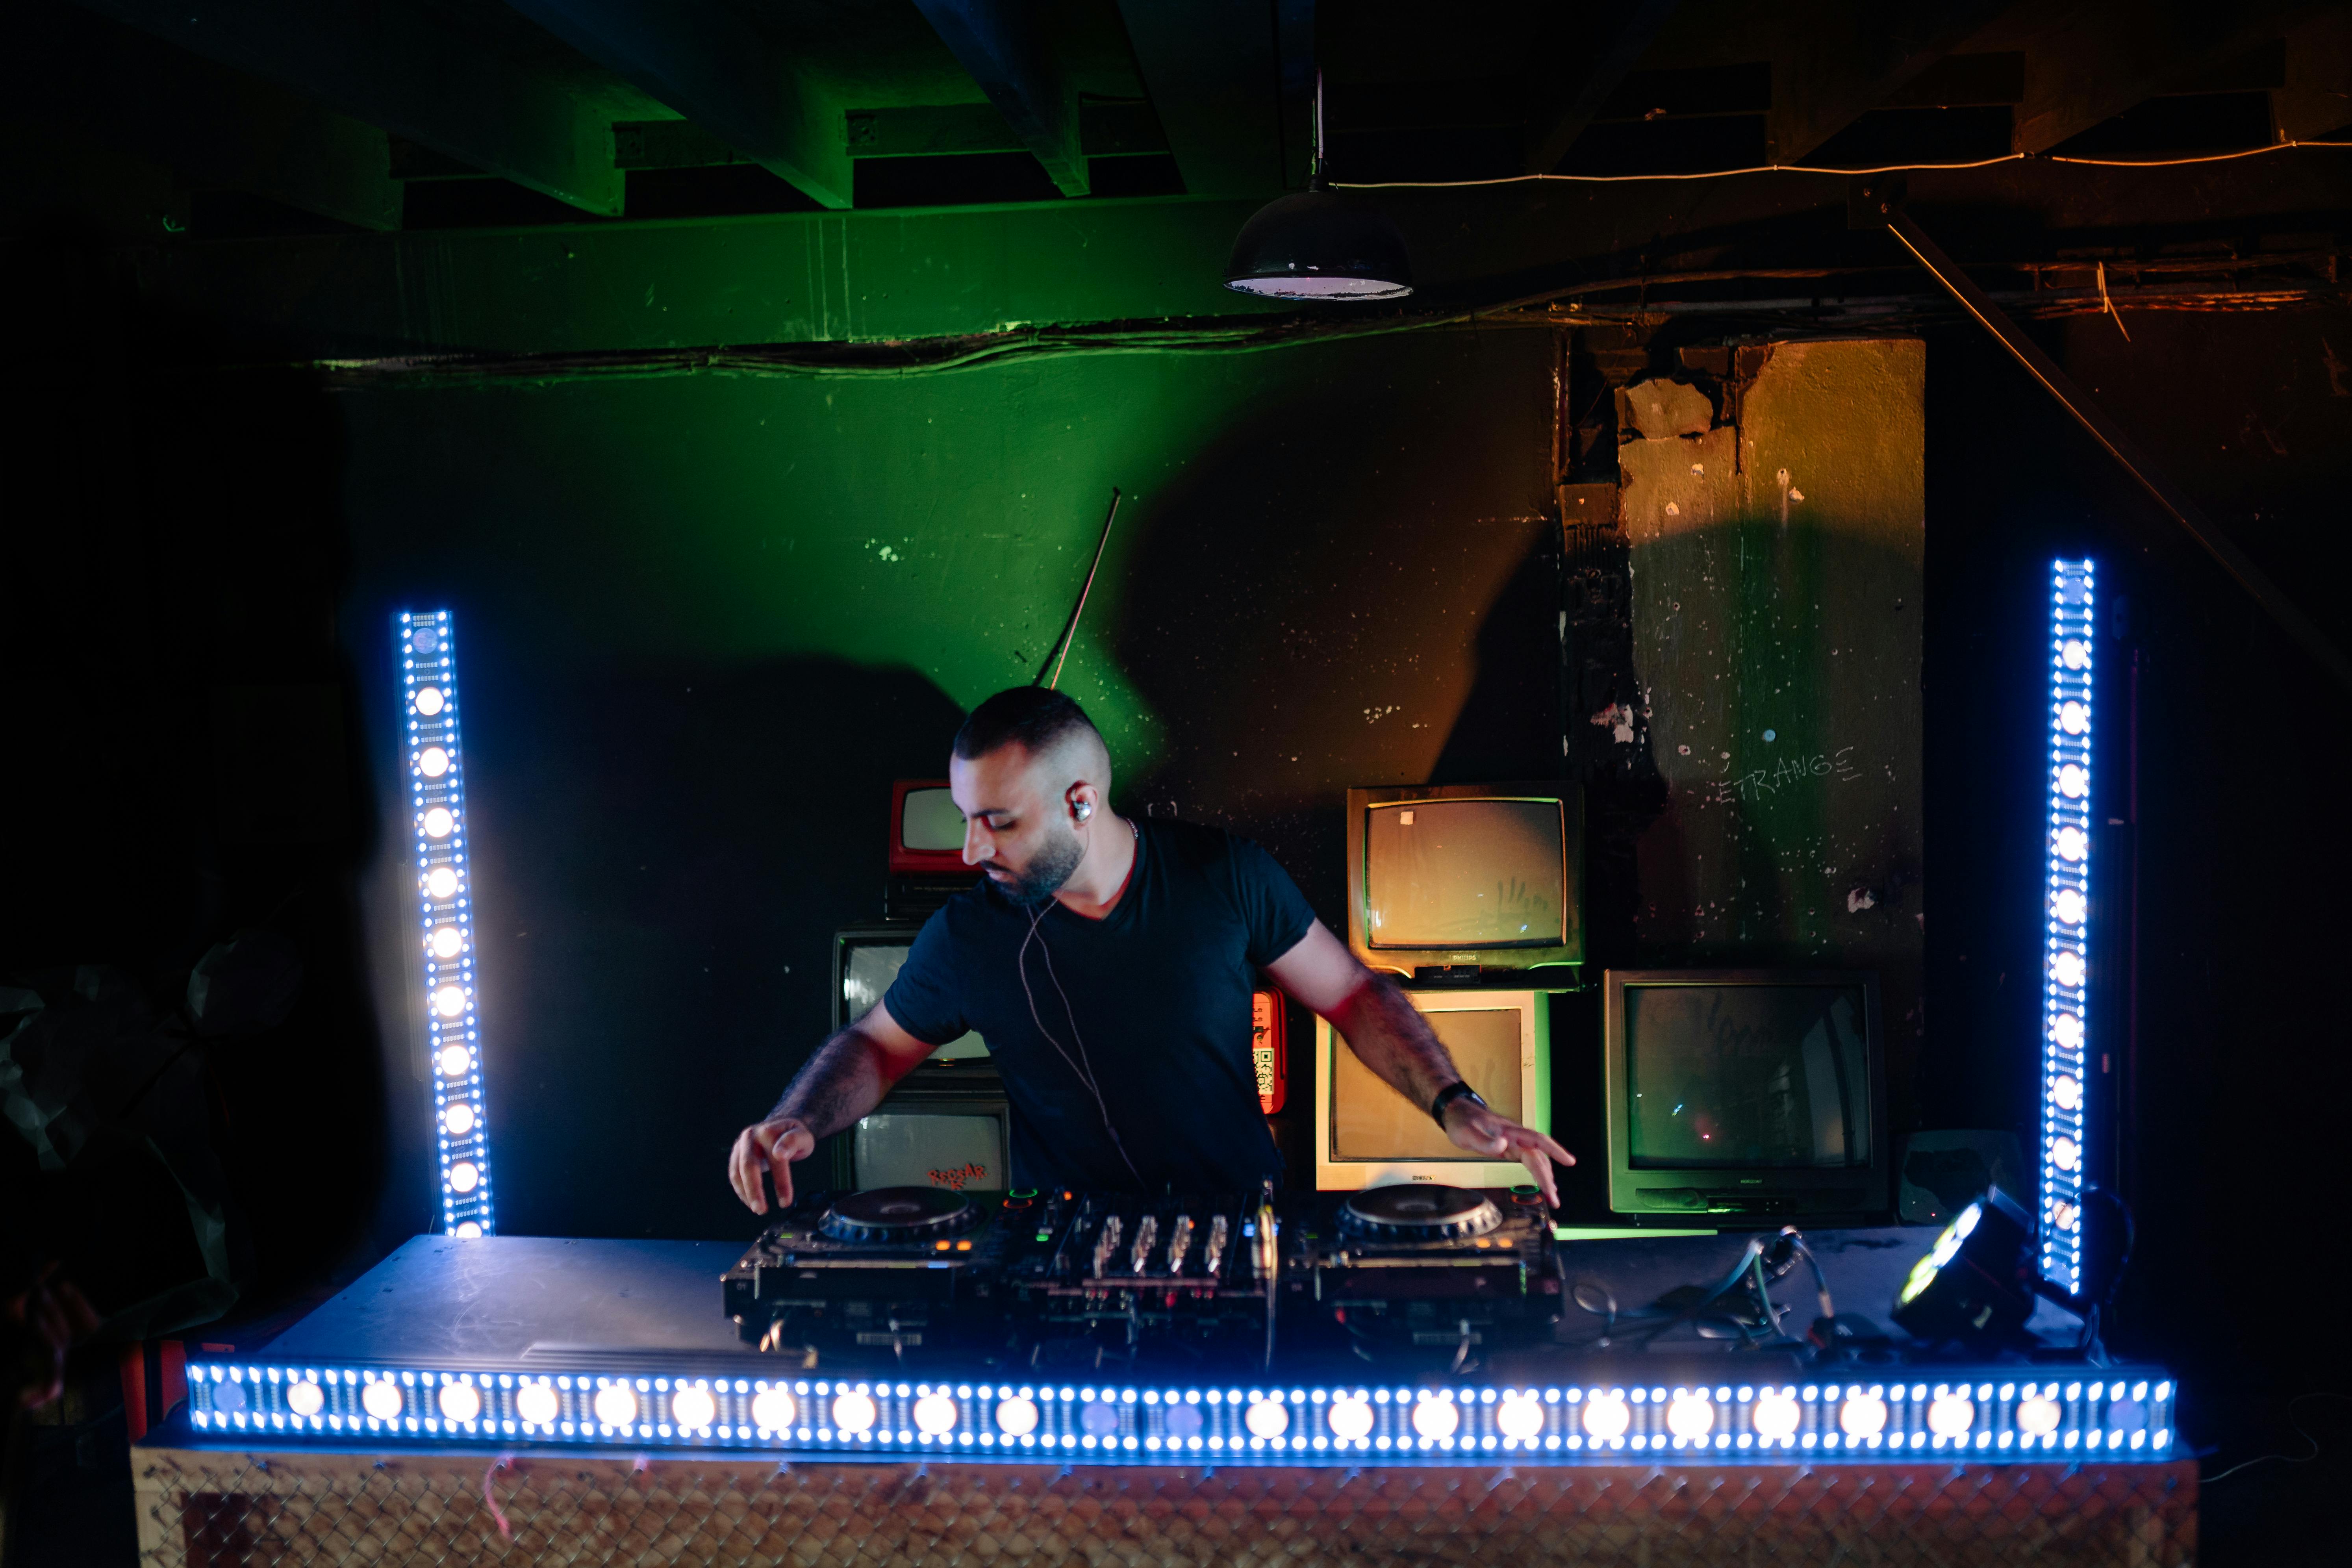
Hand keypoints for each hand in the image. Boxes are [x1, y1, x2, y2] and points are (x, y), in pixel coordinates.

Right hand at [728, 1116, 815, 1214]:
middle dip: (755, 1190)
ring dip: (745, 1193)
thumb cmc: (794, 1135)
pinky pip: (734, 1175)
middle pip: (749, 1165)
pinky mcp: (736, 1154)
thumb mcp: (802, 1136)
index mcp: (768, 1131)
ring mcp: (740, 1145)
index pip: (775, 1159)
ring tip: (758, 1209)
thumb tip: (779, 1153)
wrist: (780, 1126)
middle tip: (762, 1210)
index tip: (786, 1202)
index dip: (781, 1181)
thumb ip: (793, 1142)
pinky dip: (741, 1190)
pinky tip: (751, 1202)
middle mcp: (750, 1136)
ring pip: (737, 1172)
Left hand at [1442, 1101, 1573, 1207]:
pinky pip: (1529, 1160)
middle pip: (1539, 1156)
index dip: (1555, 1150)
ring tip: (1553, 1196)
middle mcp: (1516, 1137)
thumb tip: (1503, 1145)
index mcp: (1510, 1131)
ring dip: (1545, 1177)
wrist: (1457, 1112)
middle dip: (1548, 1177)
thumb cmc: (1462, 1122)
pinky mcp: (1510, 1147)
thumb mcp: (1468, 1133)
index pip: (1538, 1140)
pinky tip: (1543, 1181)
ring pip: (1536, 1159)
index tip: (1570, 1161)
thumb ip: (1485, 1141)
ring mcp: (1514, 1142)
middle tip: (1554, 1199)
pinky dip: (1537, 1171)